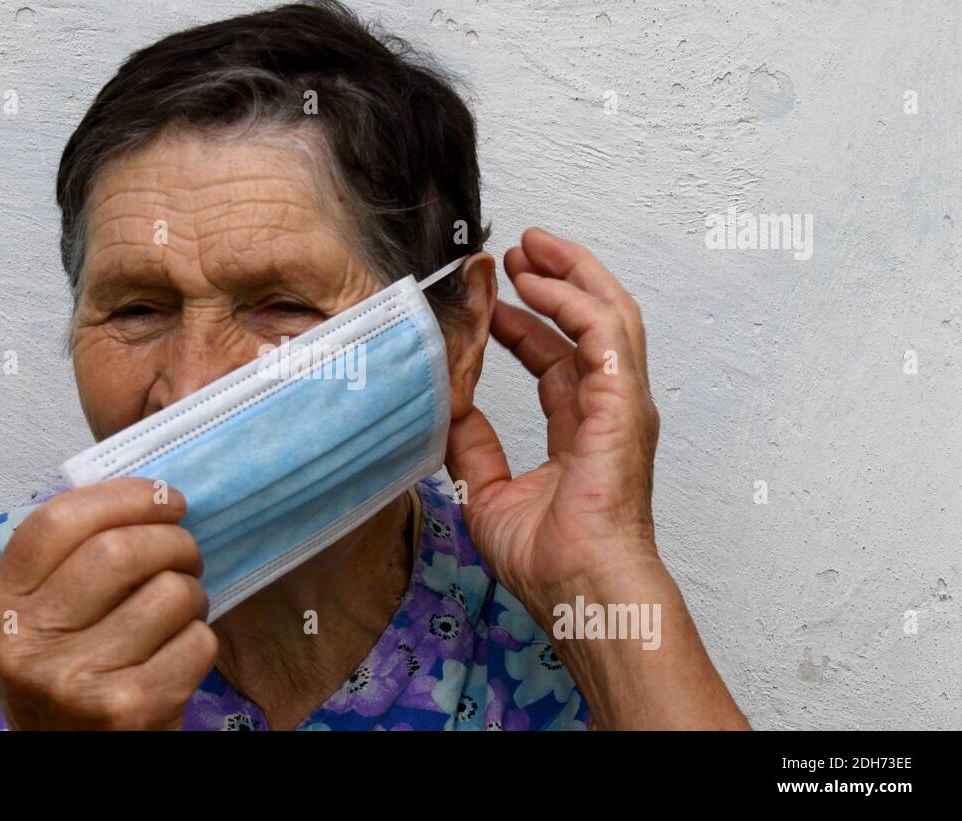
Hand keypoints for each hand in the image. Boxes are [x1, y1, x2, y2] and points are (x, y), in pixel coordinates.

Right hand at [0, 477, 216, 729]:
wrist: (71, 756)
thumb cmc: (69, 672)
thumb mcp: (39, 619)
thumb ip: (68, 561)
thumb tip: (148, 494)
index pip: (59, 519)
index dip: (125, 497)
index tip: (166, 499)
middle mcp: (24, 643)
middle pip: (120, 550)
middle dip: (173, 541)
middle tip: (186, 553)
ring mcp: (72, 680)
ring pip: (169, 592)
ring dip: (193, 592)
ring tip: (182, 608)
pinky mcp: (125, 710)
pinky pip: (195, 641)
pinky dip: (201, 639)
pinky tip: (179, 652)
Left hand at [446, 227, 659, 619]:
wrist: (580, 588)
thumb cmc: (550, 560)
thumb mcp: (487, 492)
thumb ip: (472, 446)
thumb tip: (448, 409)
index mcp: (582, 432)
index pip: (555, 362)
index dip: (525, 327)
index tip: (494, 303)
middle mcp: (608, 411)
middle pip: (589, 326)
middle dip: (556, 282)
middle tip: (520, 253)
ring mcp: (622, 403)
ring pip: (607, 314)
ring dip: (570, 274)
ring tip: (533, 248)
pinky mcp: (624, 401)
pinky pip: (602, 331)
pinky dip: (572, 299)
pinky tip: (539, 283)